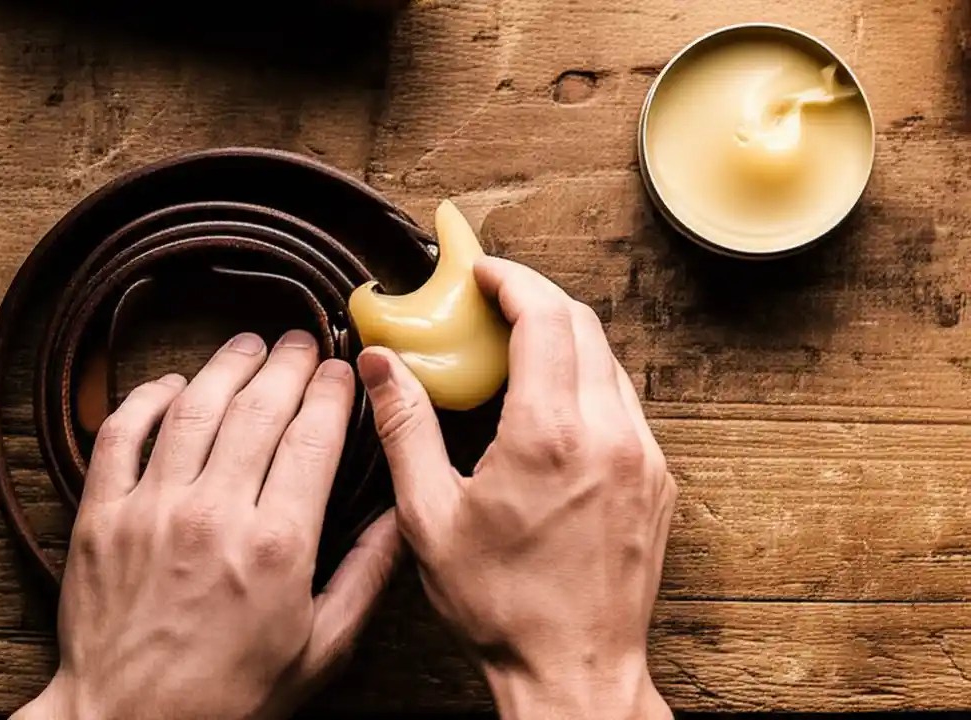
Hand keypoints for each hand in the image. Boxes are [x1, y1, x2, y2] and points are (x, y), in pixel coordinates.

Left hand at [14, 331, 402, 719]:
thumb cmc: (228, 696)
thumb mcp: (321, 649)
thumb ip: (367, 576)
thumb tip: (398, 515)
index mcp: (277, 545)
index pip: (314, 436)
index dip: (333, 392)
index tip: (345, 372)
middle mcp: (215, 513)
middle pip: (259, 407)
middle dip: (290, 363)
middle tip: (305, 343)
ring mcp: (152, 508)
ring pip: (195, 406)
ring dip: (228, 364)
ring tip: (251, 345)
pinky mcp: (102, 515)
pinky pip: (121, 433)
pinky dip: (148, 398)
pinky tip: (173, 385)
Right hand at [357, 258, 675, 719]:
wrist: (575, 671)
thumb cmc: (501, 605)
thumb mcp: (430, 517)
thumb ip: (405, 428)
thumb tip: (379, 365)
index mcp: (549, 435)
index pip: (544, 318)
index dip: (511, 280)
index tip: (482, 272)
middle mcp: (608, 435)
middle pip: (583, 326)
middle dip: (537, 299)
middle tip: (492, 302)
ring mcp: (642, 458)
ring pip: (610, 362)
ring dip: (566, 339)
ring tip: (517, 350)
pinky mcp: (656, 481)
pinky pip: (627, 404)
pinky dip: (590, 382)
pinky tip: (553, 406)